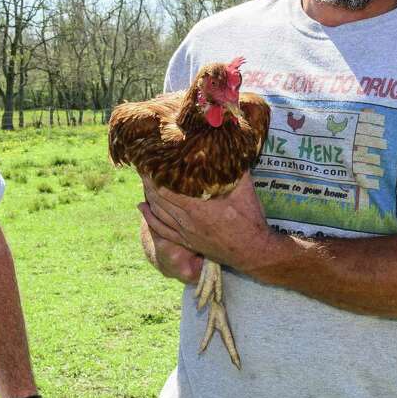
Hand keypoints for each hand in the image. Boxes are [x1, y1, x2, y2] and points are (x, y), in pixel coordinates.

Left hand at [140, 173, 274, 274]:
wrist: (253, 251)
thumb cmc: (250, 220)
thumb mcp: (244, 189)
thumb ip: (235, 168)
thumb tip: (231, 146)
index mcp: (197, 208)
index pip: (164, 188)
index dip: (153, 174)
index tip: (148, 160)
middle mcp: (187, 221)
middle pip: (157, 198)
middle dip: (148, 181)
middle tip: (142, 165)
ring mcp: (185, 233)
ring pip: (157, 213)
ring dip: (148, 196)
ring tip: (143, 180)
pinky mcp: (187, 242)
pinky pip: (161, 230)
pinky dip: (149, 218)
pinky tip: (142, 208)